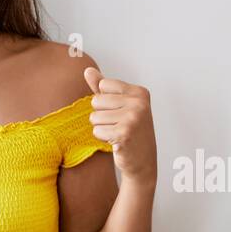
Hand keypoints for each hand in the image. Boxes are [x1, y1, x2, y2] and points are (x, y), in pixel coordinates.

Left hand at [84, 65, 155, 185]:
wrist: (143, 161)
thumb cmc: (130, 131)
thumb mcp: (120, 106)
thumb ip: (103, 87)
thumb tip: (87, 70)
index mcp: (140, 92)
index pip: (104, 86)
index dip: (106, 102)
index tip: (121, 113)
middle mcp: (139, 103)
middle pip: (96, 101)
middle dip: (102, 116)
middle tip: (119, 126)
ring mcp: (133, 118)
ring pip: (94, 117)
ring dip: (102, 128)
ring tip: (118, 134)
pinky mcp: (124, 133)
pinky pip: (97, 131)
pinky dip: (103, 139)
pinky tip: (117, 142)